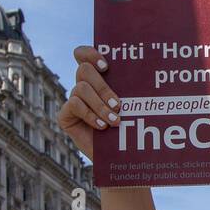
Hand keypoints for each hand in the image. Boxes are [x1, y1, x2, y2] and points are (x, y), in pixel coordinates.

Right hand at [57, 45, 121, 163]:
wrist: (119, 156)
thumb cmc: (129, 129)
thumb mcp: (132, 106)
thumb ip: (130, 90)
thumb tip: (144, 73)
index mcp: (98, 79)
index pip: (84, 56)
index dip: (90, 54)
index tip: (106, 66)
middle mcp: (83, 87)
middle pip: (84, 70)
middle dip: (103, 87)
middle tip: (118, 105)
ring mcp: (73, 101)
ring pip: (81, 88)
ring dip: (100, 105)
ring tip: (114, 121)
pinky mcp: (65, 116)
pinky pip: (74, 105)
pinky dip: (90, 115)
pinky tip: (102, 126)